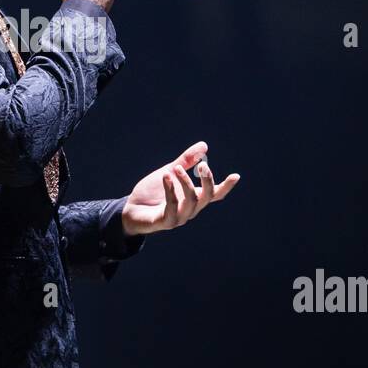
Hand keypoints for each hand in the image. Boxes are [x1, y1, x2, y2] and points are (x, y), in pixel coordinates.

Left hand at [120, 141, 239, 236]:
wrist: (131, 207)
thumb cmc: (152, 192)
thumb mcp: (170, 172)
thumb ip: (186, 161)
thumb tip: (204, 146)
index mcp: (194, 197)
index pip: (214, 194)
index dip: (226, 186)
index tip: (236, 175)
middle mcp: (190, 209)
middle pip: (207, 196)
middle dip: (207, 180)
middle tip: (201, 165)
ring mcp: (179, 217)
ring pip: (192, 201)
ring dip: (186, 183)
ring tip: (175, 168)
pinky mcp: (165, 222)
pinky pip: (172, 207)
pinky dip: (170, 190)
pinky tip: (166, 177)